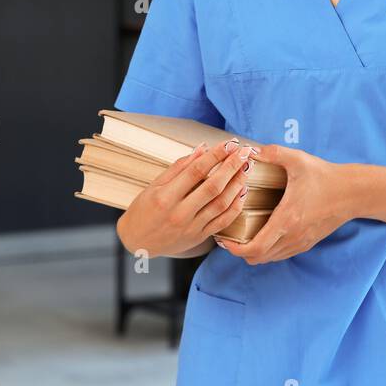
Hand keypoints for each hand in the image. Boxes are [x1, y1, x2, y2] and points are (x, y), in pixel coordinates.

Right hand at [117, 139, 254, 257]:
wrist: (138, 242)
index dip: (216, 155)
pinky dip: (236, 205)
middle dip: (232, 166)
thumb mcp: (154, 186)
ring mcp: (191, 227)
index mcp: (165, 197)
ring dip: (237, 184)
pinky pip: (223, 221)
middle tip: (245, 152)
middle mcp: (179, 213)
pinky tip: (242, 191)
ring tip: (247, 168)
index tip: (230, 143)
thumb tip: (202, 148)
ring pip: (221, 203)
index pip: (196, 171)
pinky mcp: (199, 236)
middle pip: (213, 186)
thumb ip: (179, 167)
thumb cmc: (144, 210)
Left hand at [214, 143, 350, 263]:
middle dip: (240, 252)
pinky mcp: (307, 242)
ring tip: (243, 236)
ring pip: (269, 259)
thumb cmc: (325, 176)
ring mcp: (301, 242)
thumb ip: (273, 153)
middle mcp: (293, 236)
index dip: (235, 249)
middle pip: (258, 258)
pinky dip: (268, 251)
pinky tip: (264, 234)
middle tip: (230, 237)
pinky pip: (281, 254)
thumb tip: (251, 150)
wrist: (353, 192)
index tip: (225, 240)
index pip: (255, 247)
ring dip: (254, 252)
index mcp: (287, 219)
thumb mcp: (299, 160)